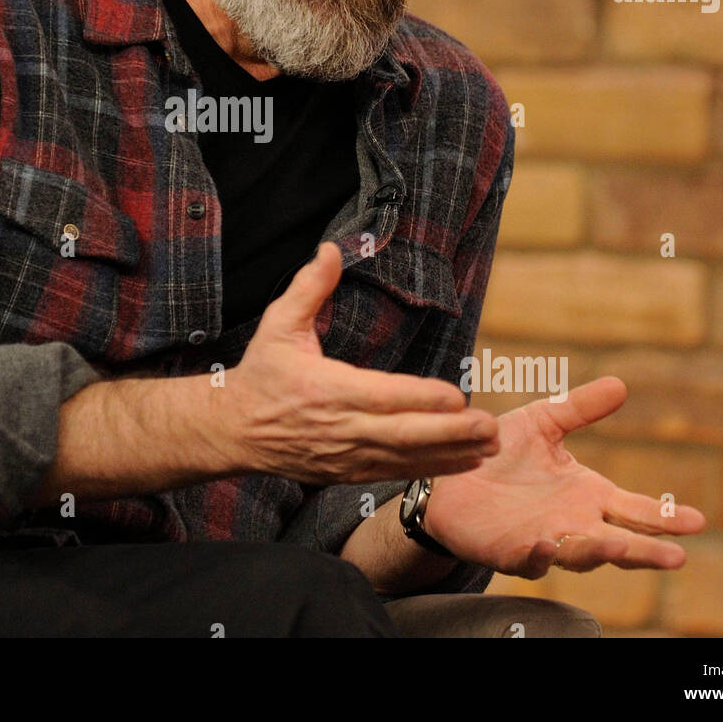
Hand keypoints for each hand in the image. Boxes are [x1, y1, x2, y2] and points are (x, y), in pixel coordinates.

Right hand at [226, 242, 499, 484]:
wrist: (233, 429)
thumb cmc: (262, 373)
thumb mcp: (279, 324)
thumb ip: (310, 287)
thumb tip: (331, 248)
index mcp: (327, 388)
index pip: (383, 396)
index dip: (422, 398)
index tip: (457, 396)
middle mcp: (340, 427)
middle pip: (403, 435)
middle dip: (450, 434)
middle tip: (490, 427)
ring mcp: (345, 455)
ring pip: (406, 459)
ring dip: (451, 455)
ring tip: (490, 447)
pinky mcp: (347, 473)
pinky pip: (395, 473)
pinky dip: (431, 470)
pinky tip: (464, 462)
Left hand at [422, 376, 705, 577]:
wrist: (449, 474)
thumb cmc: (501, 453)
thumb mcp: (542, 422)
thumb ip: (579, 408)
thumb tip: (621, 383)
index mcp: (587, 494)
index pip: (634, 509)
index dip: (664, 516)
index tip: (698, 521)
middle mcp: (572, 524)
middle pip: (618, 543)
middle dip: (647, 551)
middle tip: (677, 556)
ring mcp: (543, 541)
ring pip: (577, 556)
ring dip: (597, 553)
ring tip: (617, 548)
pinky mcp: (507, 552)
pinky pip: (527, 560)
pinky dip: (538, 557)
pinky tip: (545, 546)